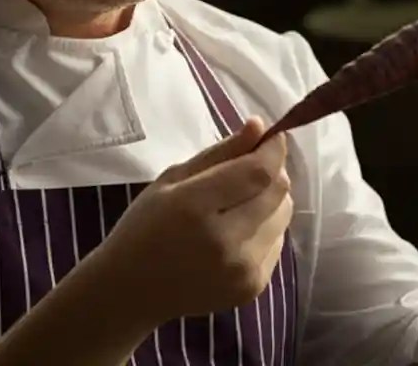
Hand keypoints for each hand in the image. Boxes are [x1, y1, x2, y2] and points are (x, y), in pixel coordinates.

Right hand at [93, 116, 292, 325]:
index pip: (258, 172)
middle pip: (278, 192)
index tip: (273, 136)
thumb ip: (220, 152)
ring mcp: (242, 269)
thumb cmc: (145, 226)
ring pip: (284, 216)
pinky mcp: (253, 287)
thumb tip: (261, 126)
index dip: (273, 150)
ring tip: (240, 203)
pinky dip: (266, 229)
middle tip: (252, 167)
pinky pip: (278, 242)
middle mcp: (224, 241)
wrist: (133, 290)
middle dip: (273, 171)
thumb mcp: (172, 179)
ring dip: (270, 201)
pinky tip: (237, 232)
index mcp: (194, 207)